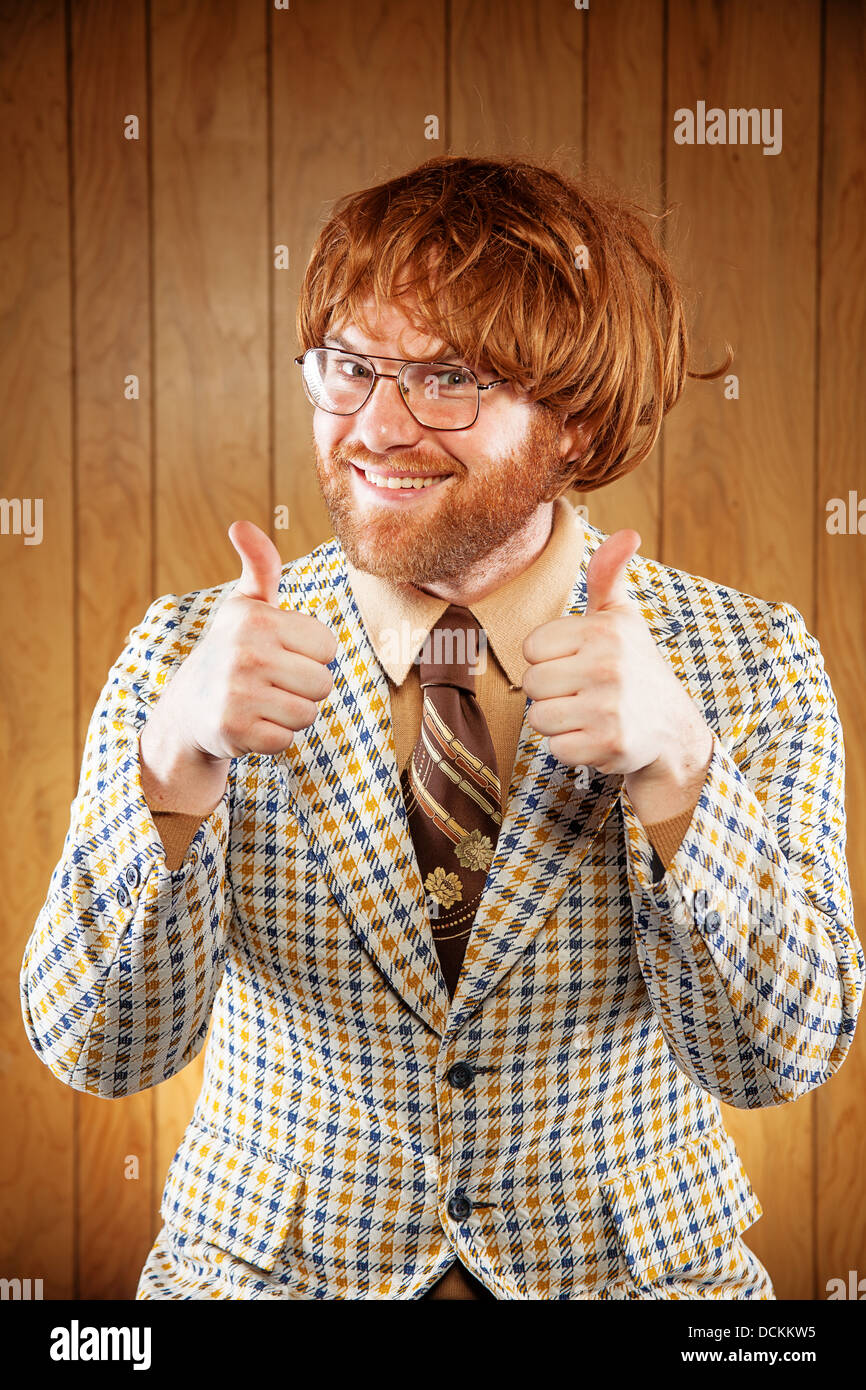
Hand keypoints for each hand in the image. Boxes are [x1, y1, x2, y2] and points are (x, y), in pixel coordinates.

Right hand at [140, 521, 336, 810]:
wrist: (187, 710)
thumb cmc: (231, 651)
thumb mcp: (245, 605)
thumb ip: (259, 566)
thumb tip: (240, 525)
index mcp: (256, 619)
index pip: (327, 647)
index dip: (310, 655)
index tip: (280, 654)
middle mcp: (245, 652)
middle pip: (322, 683)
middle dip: (303, 688)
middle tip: (271, 683)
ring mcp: (237, 692)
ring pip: (308, 712)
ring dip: (290, 714)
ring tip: (262, 702)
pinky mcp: (234, 730)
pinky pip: (286, 739)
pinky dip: (273, 737)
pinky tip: (250, 723)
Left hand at [521, 529, 711, 784]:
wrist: (671, 728)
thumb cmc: (634, 667)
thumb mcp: (622, 618)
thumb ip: (607, 576)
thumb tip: (627, 532)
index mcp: (603, 630)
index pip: (531, 647)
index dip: (549, 658)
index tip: (578, 662)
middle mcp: (607, 665)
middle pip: (531, 683)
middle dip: (551, 692)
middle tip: (583, 692)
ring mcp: (609, 707)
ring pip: (539, 718)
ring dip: (558, 722)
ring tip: (588, 714)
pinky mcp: (609, 744)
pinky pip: (557, 748)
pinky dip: (571, 748)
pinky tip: (596, 736)